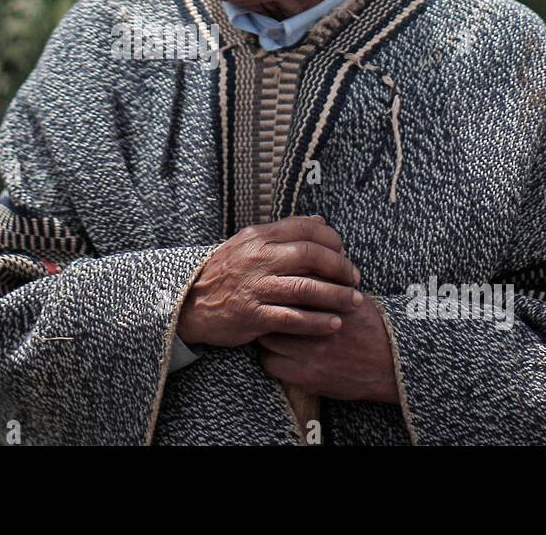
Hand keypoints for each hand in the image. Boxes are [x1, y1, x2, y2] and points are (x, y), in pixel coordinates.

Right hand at [177, 215, 362, 347]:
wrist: (189, 303)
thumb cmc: (226, 272)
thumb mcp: (248, 244)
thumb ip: (283, 233)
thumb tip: (320, 221)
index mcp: (258, 237)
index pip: (305, 228)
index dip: (332, 239)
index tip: (344, 252)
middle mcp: (258, 258)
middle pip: (312, 256)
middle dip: (341, 267)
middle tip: (355, 278)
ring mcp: (256, 287)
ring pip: (307, 288)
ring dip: (337, 296)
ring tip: (354, 302)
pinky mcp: (254, 315)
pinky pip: (294, 318)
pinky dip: (318, 322)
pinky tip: (333, 324)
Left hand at [257, 295, 398, 402]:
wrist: (393, 365)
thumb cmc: (373, 327)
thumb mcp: (354, 298)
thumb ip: (329, 286)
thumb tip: (305, 268)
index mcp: (329, 302)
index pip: (290, 288)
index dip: (278, 287)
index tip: (274, 288)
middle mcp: (317, 326)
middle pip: (274, 312)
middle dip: (269, 309)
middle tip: (267, 309)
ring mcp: (310, 353)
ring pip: (268, 340)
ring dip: (268, 334)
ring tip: (272, 331)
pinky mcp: (307, 377)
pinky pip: (272, 365)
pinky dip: (271, 358)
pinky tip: (280, 354)